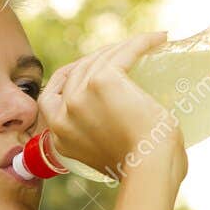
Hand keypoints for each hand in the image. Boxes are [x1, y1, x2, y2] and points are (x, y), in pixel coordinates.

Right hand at [35, 31, 186, 188]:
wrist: (150, 170)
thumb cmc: (140, 170)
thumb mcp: (104, 156)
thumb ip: (98, 139)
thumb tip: (119, 124)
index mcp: (59, 136)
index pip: (50, 97)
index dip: (67, 79)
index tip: (87, 70)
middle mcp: (63, 115)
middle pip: (76, 71)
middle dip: (99, 58)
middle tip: (124, 55)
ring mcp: (80, 97)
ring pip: (100, 59)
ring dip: (122, 47)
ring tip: (148, 45)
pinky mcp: (103, 81)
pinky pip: (123, 53)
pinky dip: (142, 42)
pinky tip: (159, 38)